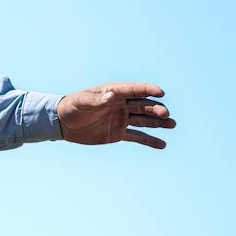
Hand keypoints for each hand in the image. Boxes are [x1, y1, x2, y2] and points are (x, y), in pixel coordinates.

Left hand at [57, 82, 174, 148]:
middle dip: (155, 109)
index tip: (161, 92)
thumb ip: (97, 100)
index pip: (134, 90)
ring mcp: (122, 119)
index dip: (147, 90)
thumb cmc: (72, 107)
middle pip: (143, 106)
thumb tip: (112, 96)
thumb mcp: (82, 102)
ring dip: (158, 123)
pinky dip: (149, 141)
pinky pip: (137, 137)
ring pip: (144, 120)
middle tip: (166, 114)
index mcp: (114, 92)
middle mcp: (122, 105)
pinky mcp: (119, 133)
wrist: (63, 123)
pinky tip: (162, 145)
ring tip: (172, 124)